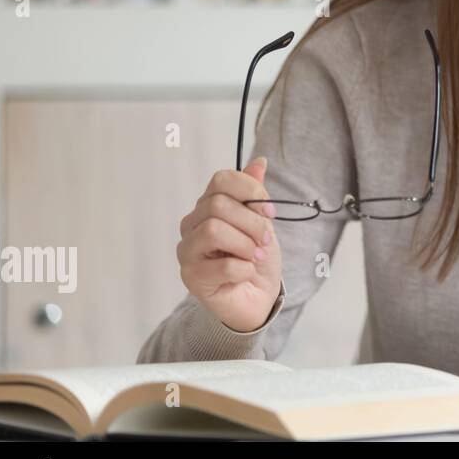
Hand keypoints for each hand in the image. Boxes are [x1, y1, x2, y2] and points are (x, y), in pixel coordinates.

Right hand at [177, 157, 282, 332]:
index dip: (251, 192)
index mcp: (207, 206)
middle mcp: (191, 225)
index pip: (221, 180)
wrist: (257, 297)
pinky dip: (244, 269)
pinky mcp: (191, 277)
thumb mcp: (262, 222)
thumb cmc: (256, 258)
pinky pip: (222, 265)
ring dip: (246, 245)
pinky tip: (245, 273)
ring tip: (255, 257)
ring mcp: (187, 251)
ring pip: (214, 230)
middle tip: (265, 240)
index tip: (270, 212)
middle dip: (252, 223)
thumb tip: (259, 161)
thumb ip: (255, 194)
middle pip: (218, 206)